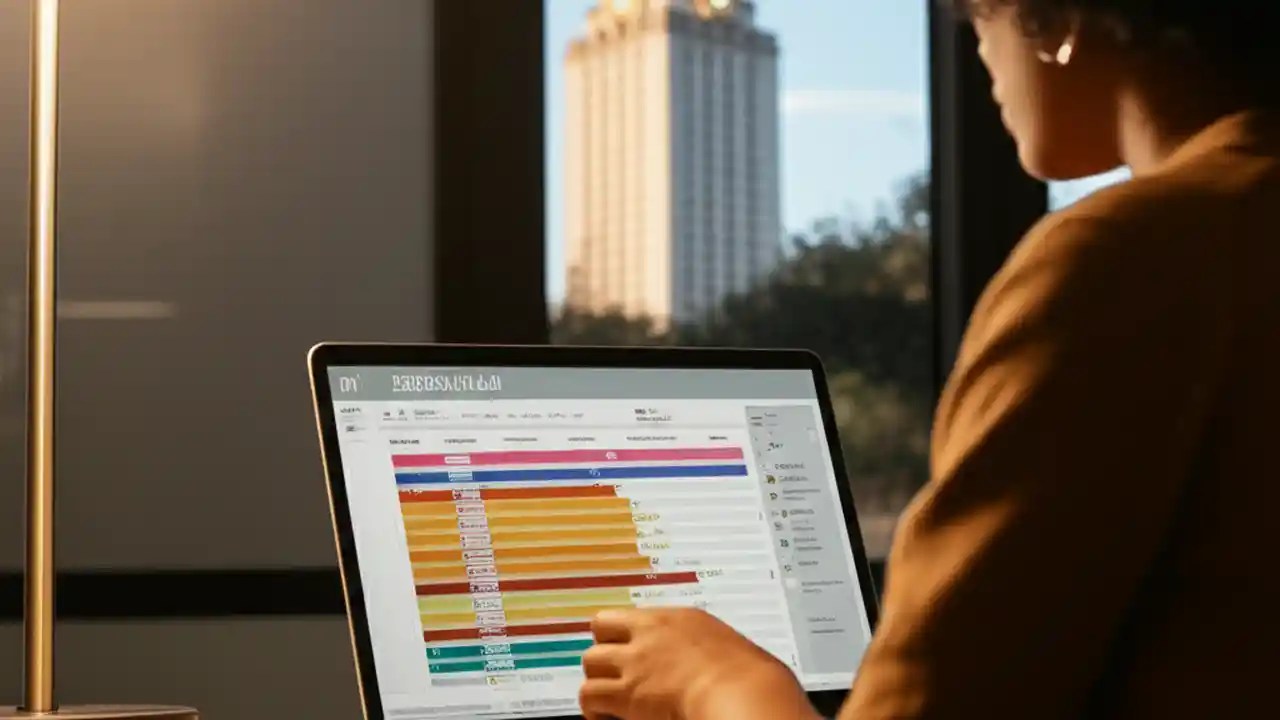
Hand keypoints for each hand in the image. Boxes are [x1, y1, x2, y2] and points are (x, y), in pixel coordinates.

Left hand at [579, 607, 820, 719]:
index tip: (622, 647)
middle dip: (604, 654)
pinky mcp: (627, 695)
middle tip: (614, 673)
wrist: (739, 693)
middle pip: (599, 632)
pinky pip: (591, 698)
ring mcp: (634, 664)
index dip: (618, 633)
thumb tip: (710, 657)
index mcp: (673, 619)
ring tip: (607, 699)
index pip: (624, 615)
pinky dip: (595, 710)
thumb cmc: (747, 674)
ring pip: (590, 665)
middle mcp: (648, 635)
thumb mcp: (723, 643)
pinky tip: (607, 717)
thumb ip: (701, 643)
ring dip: (597, 681)